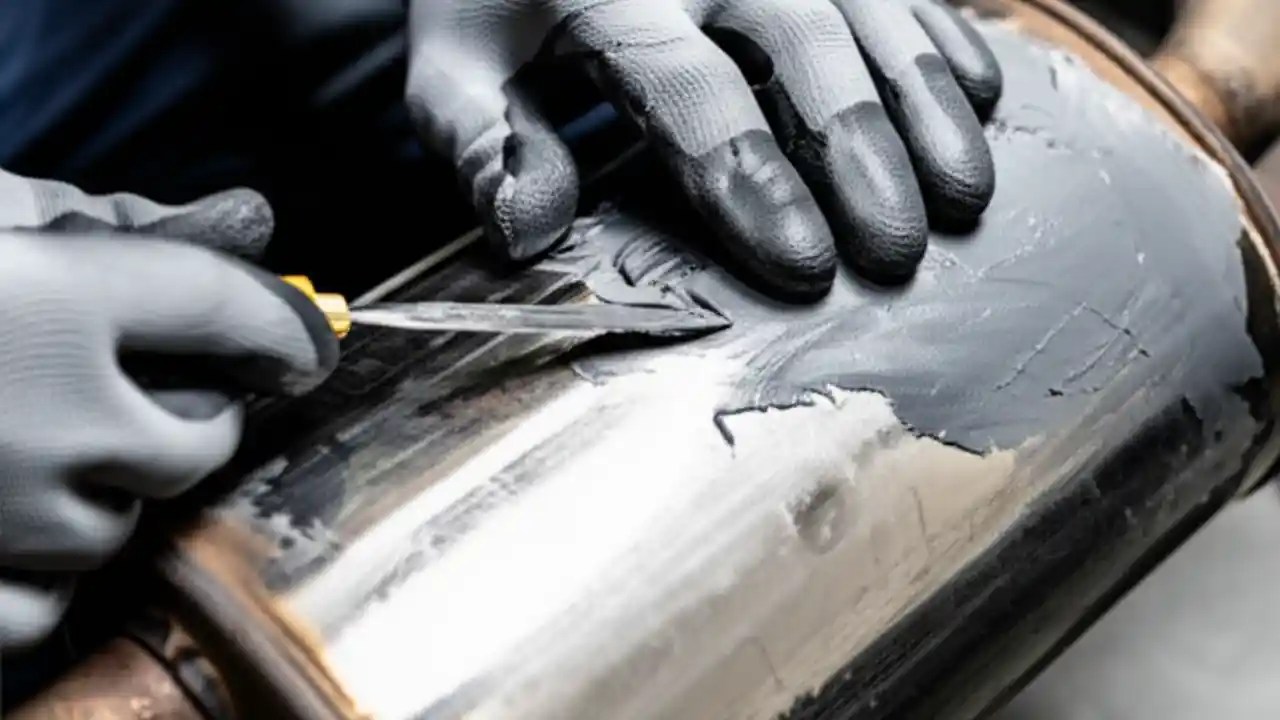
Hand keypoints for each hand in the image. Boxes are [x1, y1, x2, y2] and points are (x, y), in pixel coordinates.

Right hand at [0, 176, 338, 651]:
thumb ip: (99, 218)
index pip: (236, 315)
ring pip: (125, 528)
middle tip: (156, 391)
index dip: (287, 325)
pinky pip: (48, 606)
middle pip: (204, 439)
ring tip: (32, 448)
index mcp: (54, 301)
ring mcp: (1, 517)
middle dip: (198, 415)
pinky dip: (40, 574)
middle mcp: (46, 419)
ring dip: (108, 493)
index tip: (302, 335)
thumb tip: (232, 222)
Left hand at [406, 0, 1000, 297]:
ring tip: (965, 192)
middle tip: (898, 247)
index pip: (688, 92)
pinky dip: (941, 32)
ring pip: (866, 8)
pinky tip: (980, 95)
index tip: (802, 266)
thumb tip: (531, 231)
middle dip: (857, 149)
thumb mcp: (453, 66)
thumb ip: (483, 145)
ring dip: (922, 98)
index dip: (749, 181)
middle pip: (799, 44)